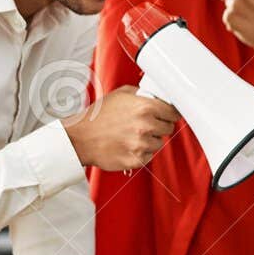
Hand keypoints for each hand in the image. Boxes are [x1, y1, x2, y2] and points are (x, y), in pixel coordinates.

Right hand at [64, 85, 179, 170]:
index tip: (167, 115)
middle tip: (144, 125)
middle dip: (159, 126)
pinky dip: (142, 153)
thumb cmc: (98, 117)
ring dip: (150, 140)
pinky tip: (128, 146)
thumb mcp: (121, 94)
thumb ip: (142, 95)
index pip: (173, 113)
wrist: (80, 138)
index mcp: (145, 107)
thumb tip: (158, 96)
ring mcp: (141, 144)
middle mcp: (145, 126)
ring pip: (159, 143)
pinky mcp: (136, 160)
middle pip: (168, 128)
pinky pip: (149, 156)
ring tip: (131, 135)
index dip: (170, 114)